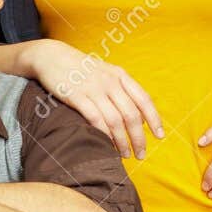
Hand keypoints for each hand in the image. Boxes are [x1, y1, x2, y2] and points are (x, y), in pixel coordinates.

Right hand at [25, 39, 162, 158]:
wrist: (51, 56)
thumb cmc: (80, 69)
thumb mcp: (105, 72)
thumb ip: (121, 90)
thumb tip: (139, 117)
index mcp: (120, 75)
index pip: (143, 99)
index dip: (154, 119)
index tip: (159, 136)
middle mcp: (110, 82)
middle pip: (131, 115)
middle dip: (139, 138)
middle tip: (141, 154)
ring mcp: (93, 89)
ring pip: (115, 121)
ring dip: (122, 141)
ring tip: (125, 155)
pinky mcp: (76, 97)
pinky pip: (95, 120)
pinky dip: (104, 135)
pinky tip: (106, 145)